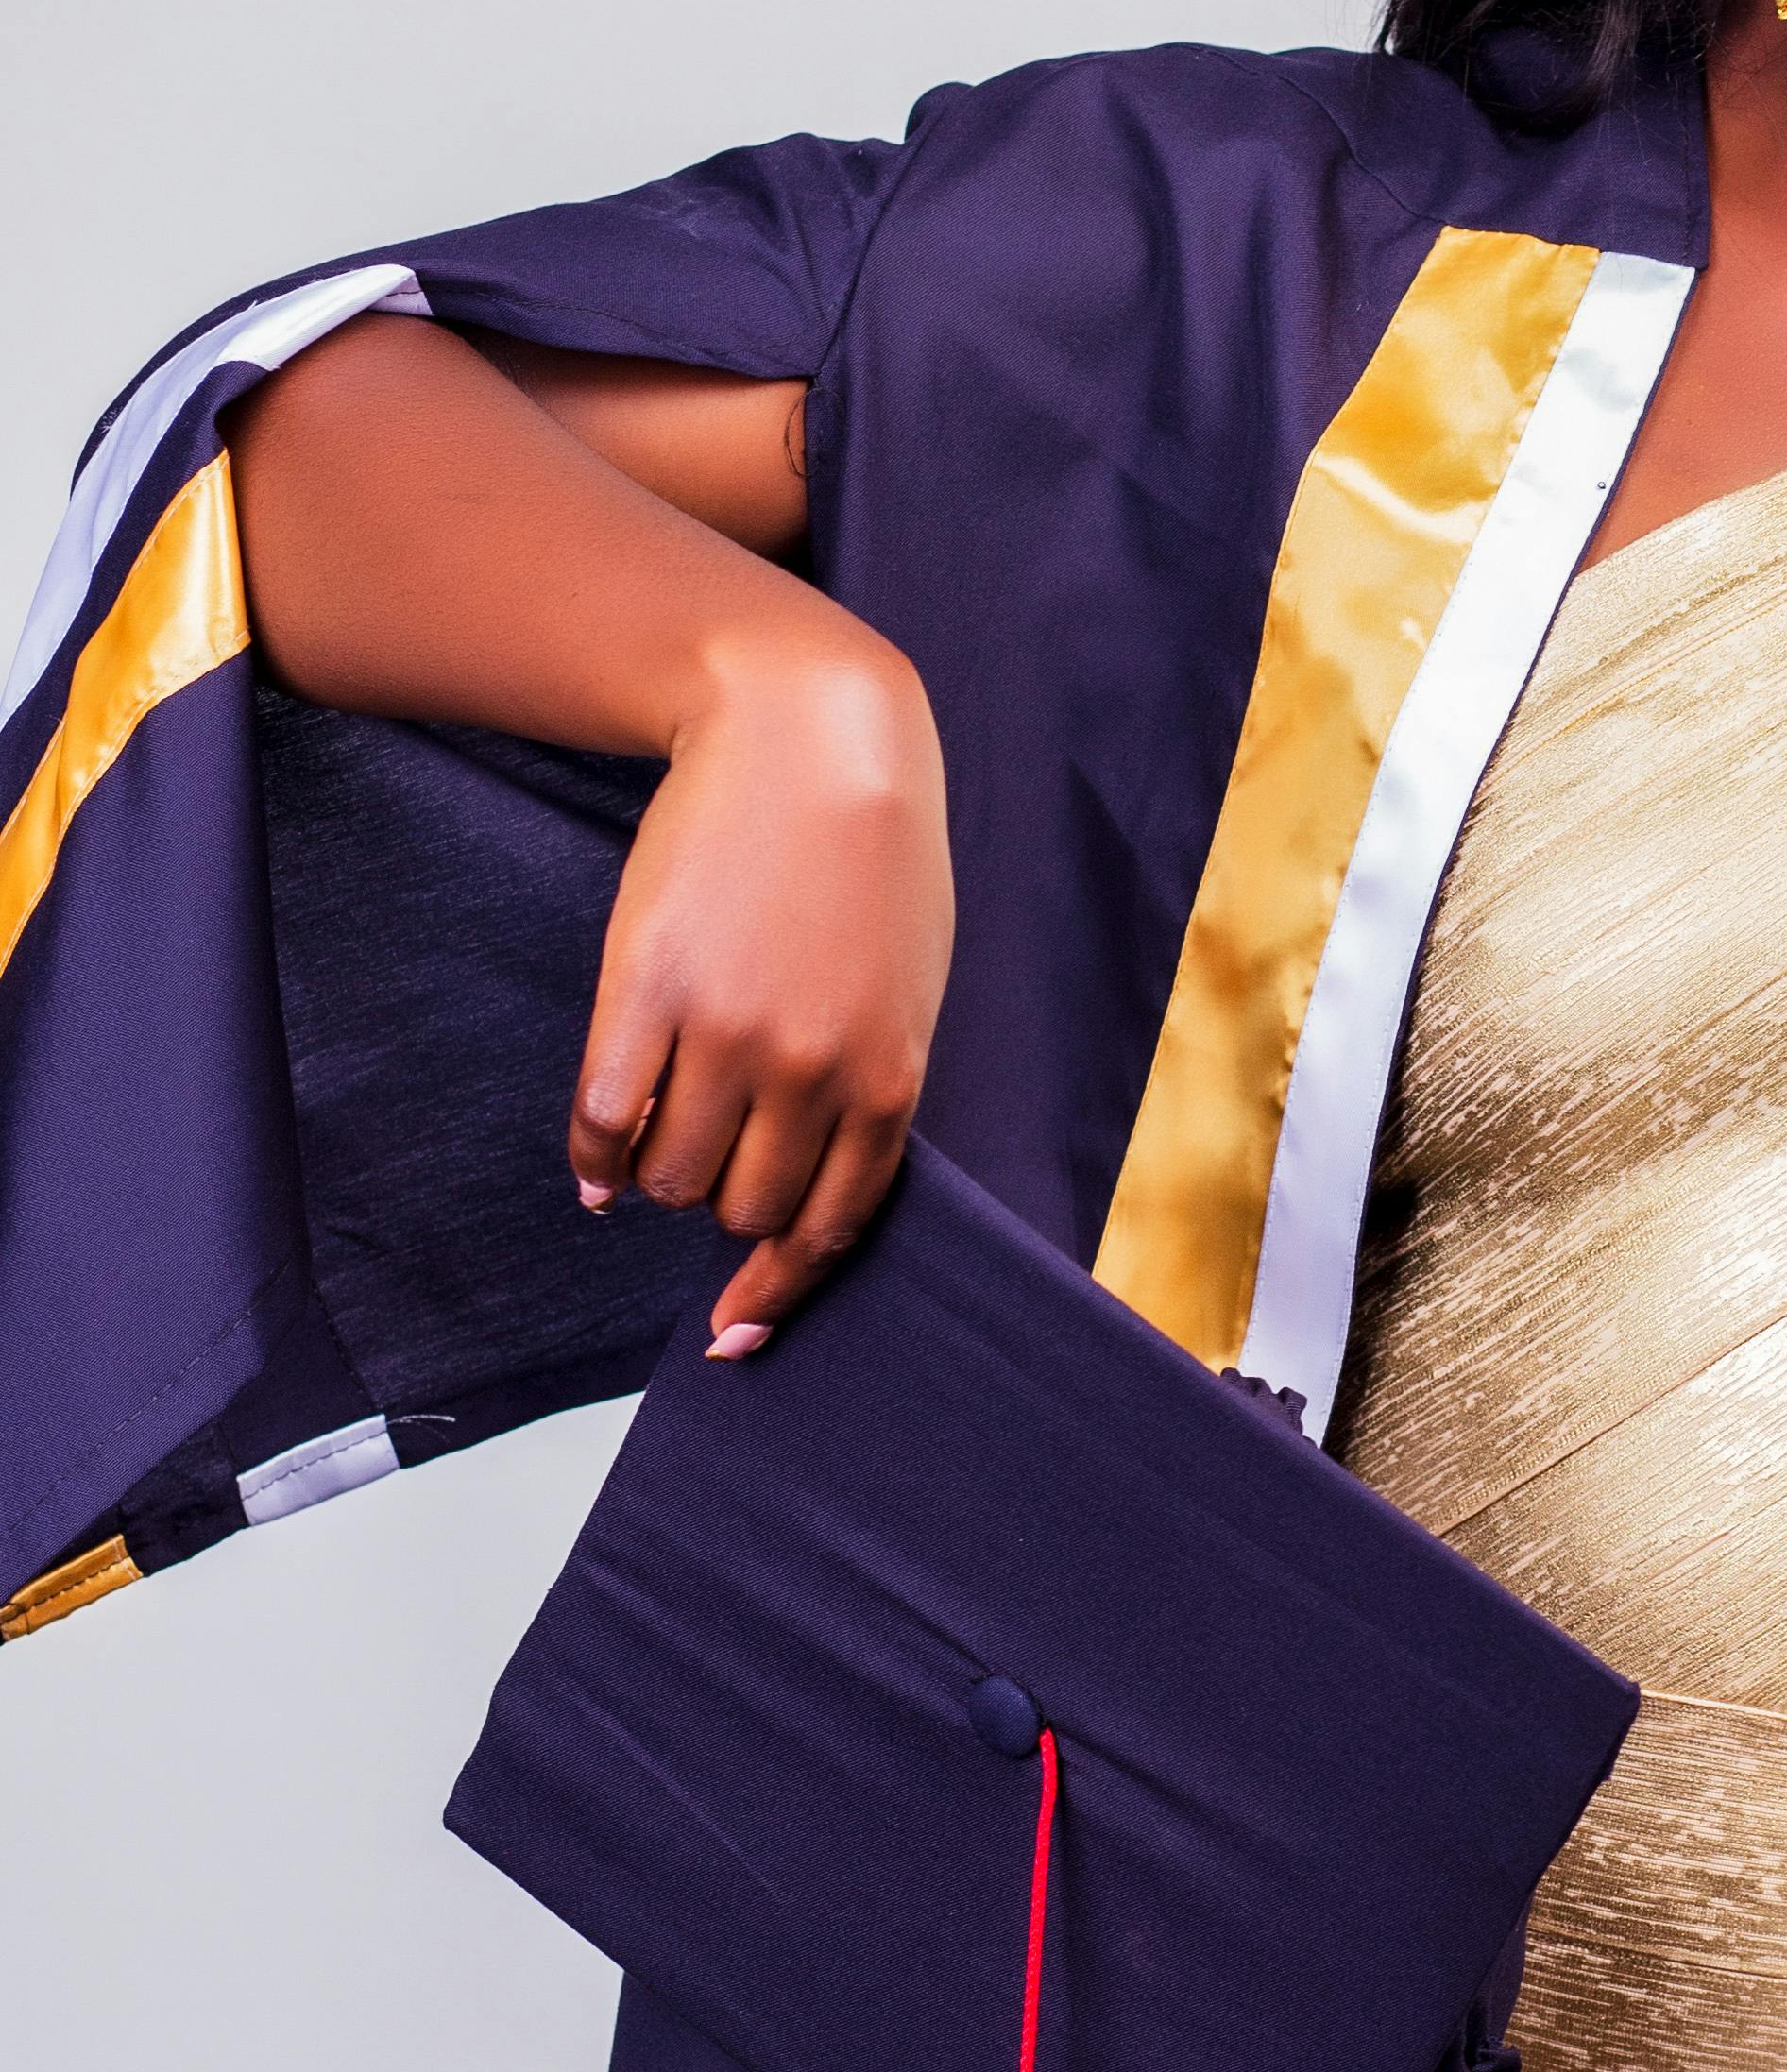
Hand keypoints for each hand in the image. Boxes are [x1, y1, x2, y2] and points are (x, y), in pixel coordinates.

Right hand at [568, 628, 952, 1344]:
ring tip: (662, 1126)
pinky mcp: (645, 993)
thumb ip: (864, 1091)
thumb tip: (789, 1202)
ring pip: (668, 1176)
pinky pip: (603, 1122)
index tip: (732, 1334)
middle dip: (720, 1201)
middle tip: (710, 1154)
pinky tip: (597, 1161)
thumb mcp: (906, 987)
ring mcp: (725, 1034)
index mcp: (888, 1076)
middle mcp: (810, 1069)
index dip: (775, 1293)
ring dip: (658, 1173)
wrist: (810, 736)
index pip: (827, 1228)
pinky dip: (595, 1158)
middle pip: (740, 1208)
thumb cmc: (871, 863)